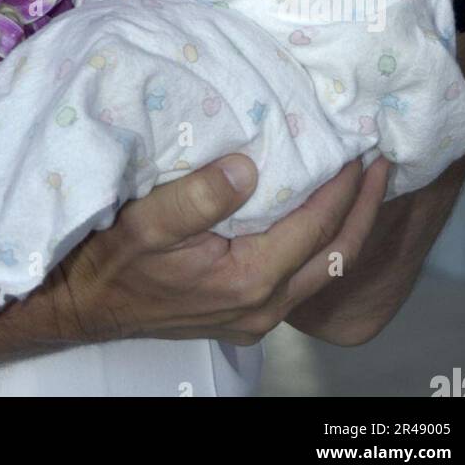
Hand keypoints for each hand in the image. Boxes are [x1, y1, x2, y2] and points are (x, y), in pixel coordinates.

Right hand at [47, 152, 391, 347]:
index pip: (316, 228)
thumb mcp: (147, 221)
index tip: (361, 149)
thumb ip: (199, 196)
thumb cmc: (111, 261)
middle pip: (336, 257)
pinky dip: (320, 244)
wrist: (82, 305)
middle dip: (364, 209)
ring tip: (360, 185)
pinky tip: (316, 215)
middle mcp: (262, 306)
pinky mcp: (244, 312)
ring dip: (346, 227)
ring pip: (322, 272)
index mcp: (247, 279)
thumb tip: (249, 167)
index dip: (344, 188)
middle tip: (382, 165)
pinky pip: (300, 277)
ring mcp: (255, 315)